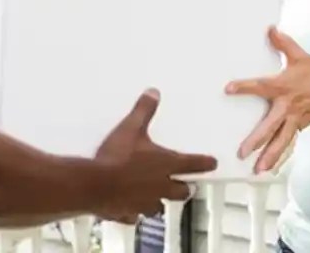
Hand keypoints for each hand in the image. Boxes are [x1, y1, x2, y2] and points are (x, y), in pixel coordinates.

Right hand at [92, 89, 217, 223]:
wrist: (96, 184)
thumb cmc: (117, 157)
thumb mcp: (131, 127)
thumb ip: (144, 111)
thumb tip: (154, 93)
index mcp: (165, 164)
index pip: (193, 164)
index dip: (205, 163)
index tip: (213, 163)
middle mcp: (160, 186)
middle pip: (181, 192)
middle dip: (184, 188)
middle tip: (186, 185)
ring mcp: (145, 203)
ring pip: (160, 206)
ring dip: (160, 201)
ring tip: (157, 197)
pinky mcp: (128, 213)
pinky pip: (135, 216)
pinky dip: (134, 212)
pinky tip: (129, 210)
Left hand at [225, 26, 309, 173]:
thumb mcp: (300, 56)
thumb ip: (283, 43)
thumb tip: (270, 28)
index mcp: (283, 87)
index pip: (261, 87)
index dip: (245, 87)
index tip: (228, 89)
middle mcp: (287, 107)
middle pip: (270, 126)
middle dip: (257, 140)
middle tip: (242, 151)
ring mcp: (293, 121)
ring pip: (280, 142)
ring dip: (269, 157)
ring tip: (257, 170)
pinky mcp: (297, 128)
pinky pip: (287, 145)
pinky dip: (279, 158)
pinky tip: (268, 168)